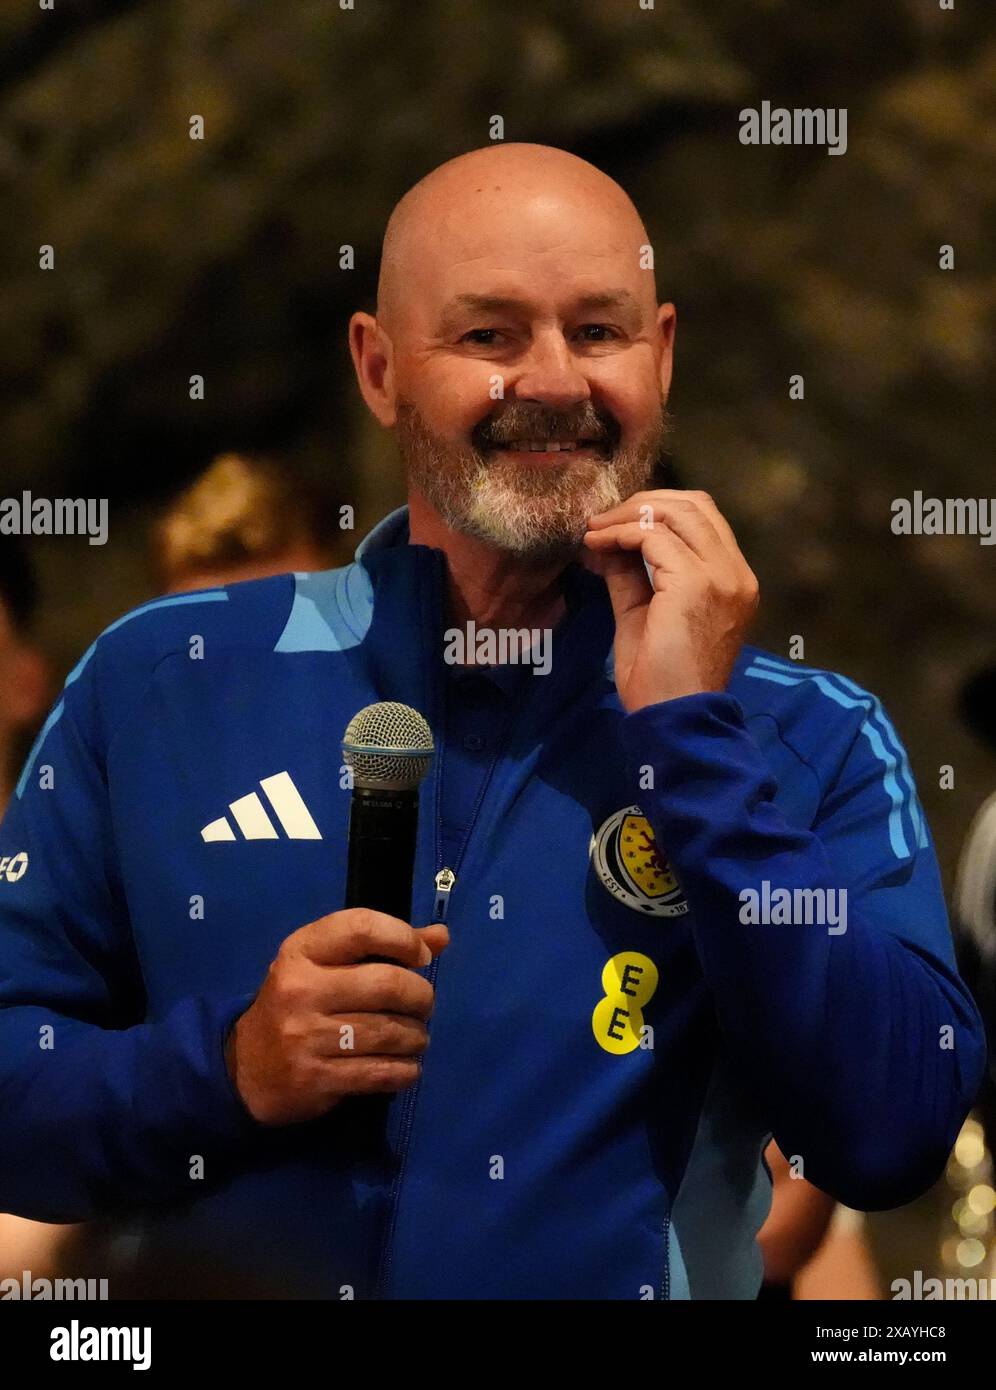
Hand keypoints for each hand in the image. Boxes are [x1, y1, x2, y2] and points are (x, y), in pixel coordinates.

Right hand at [226, 909, 449, 1125]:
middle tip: (423, 1006)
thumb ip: (383, 947)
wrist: (246, 1068)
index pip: (361, 927)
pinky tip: (407, 1066)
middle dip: (421, 997)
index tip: (420, 958)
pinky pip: (380, 1072)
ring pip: (389, 1032)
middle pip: (387, 984)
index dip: (403, 938)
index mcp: (302, 950)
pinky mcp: (315, 1078)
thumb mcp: (327, 965)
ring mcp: (306, 1036)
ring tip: (416, 1038)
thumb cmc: (299, 1005)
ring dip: (417, 1037)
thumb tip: (441, 937)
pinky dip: (405, 1070)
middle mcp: (301, 989)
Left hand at [582, 489, 758, 712]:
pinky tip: (597, 545)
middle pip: (694, 504)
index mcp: (733, 581)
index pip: (703, 519)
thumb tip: (607, 541)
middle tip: (601, 521)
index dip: (656, 512)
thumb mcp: (644, 614)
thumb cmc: (660, 679)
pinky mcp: (696, 584)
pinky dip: (621, 534)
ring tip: (595, 530)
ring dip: (628, 515)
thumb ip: (634, 574)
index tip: (613, 526)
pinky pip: (654, 536)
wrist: (673, 717)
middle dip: (641, 504)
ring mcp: (721, 576)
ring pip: (675, 512)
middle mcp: (736, 574)